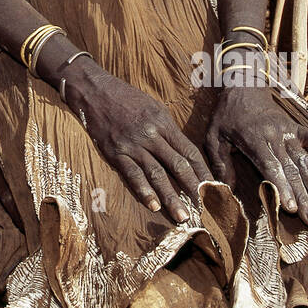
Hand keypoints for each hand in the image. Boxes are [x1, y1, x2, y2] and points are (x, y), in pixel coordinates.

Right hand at [64, 62, 209, 222]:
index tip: (213, 188)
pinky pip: (132, 174)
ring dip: (171, 197)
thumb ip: (167, 129)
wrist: (93, 90)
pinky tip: (153, 205)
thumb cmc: (125, 97)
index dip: (203, 172)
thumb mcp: (152, 106)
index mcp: (163, 122)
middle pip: (177, 165)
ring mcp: (132, 144)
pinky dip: (144, 191)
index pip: (189, 151)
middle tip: (205, 208)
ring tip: (182, 216)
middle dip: (193, 189)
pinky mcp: (115, 152)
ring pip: (157, 174)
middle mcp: (150, 134)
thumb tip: (182, 151)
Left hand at [205, 80, 307, 226]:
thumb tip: (226, 188)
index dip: (282, 187)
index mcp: (253, 139)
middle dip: (305, 197)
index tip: (292, 207)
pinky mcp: (298, 128)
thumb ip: (220, 162)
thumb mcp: (213, 136)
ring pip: (307, 161)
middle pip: (292, 170)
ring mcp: (289, 132)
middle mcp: (275, 136)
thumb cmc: (226, 116)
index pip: (271, 166)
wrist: (243, 86)